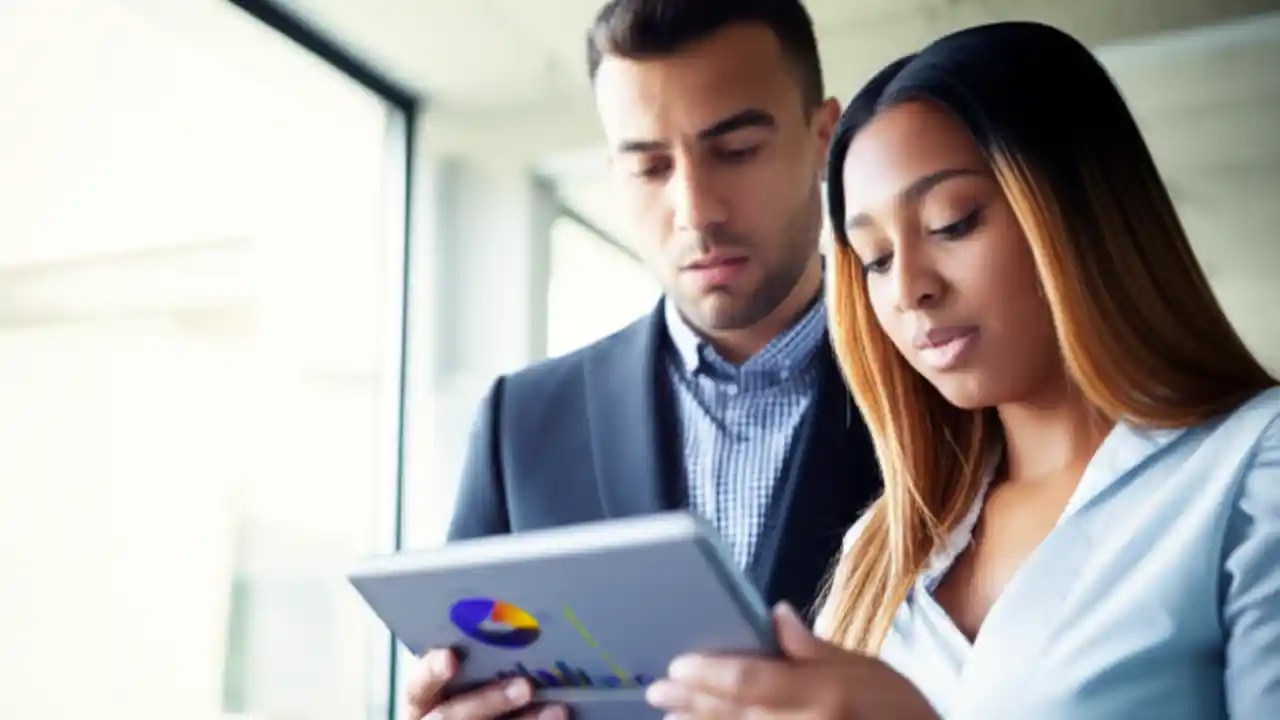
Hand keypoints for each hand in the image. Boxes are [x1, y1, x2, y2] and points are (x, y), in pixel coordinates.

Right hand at [404, 648, 567, 719]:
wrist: (482, 716)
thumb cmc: (474, 695)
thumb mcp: (464, 680)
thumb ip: (478, 664)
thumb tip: (519, 630)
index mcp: (422, 703)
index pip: (419, 686)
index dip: (432, 672)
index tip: (452, 657)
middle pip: (450, 717)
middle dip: (488, 701)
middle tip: (526, 686)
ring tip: (557, 709)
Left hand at [644, 604, 938, 718]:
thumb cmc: (903, 715)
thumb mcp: (869, 671)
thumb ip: (815, 649)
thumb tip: (775, 615)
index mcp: (827, 694)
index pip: (750, 680)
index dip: (707, 673)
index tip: (677, 664)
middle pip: (733, 716)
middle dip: (690, 702)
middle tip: (659, 689)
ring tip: (672, 716)